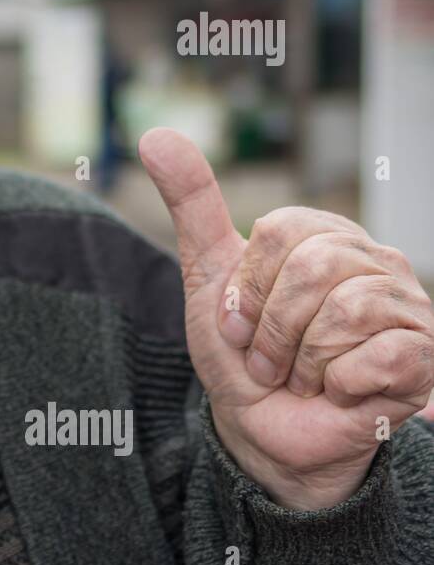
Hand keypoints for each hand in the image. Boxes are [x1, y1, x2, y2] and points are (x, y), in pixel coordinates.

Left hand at [139, 128, 433, 510]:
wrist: (263, 429)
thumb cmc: (242, 353)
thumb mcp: (208, 274)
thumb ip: (192, 202)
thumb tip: (157, 135)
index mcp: (326, 234)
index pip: (280, 231)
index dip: (247, 288)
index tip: (240, 323)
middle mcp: (374, 260)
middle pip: (314, 267)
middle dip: (272, 328)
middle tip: (269, 359)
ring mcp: (406, 306)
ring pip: (347, 311)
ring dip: (302, 360)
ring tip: (301, 375)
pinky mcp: (424, 355)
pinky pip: (379, 356)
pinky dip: (340, 383)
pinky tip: (339, 390)